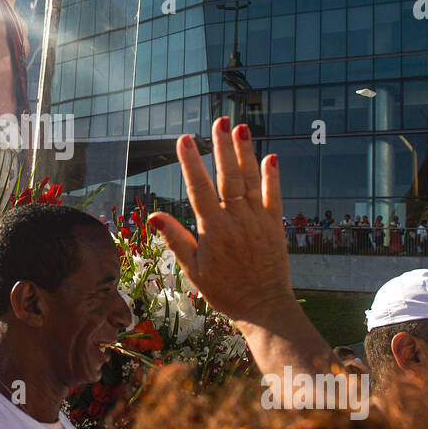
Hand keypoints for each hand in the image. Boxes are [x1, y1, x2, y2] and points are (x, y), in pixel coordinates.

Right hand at [147, 118, 292, 325]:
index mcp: (213, 230)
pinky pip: (273, 196)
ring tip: (240, 128)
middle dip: (222, 147)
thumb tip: (152, 216)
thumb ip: (175, 239)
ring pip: (251, 181)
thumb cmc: (223, 290)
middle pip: (228, 177)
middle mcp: (237, 221)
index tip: (184, 140)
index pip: (199, 190)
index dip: (191, 163)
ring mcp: (258, 221)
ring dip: (245, 153)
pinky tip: (269, 157)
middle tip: (219, 120)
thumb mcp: (192, 270)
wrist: (263, 308)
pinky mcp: (275, 226)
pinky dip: (272, 177)